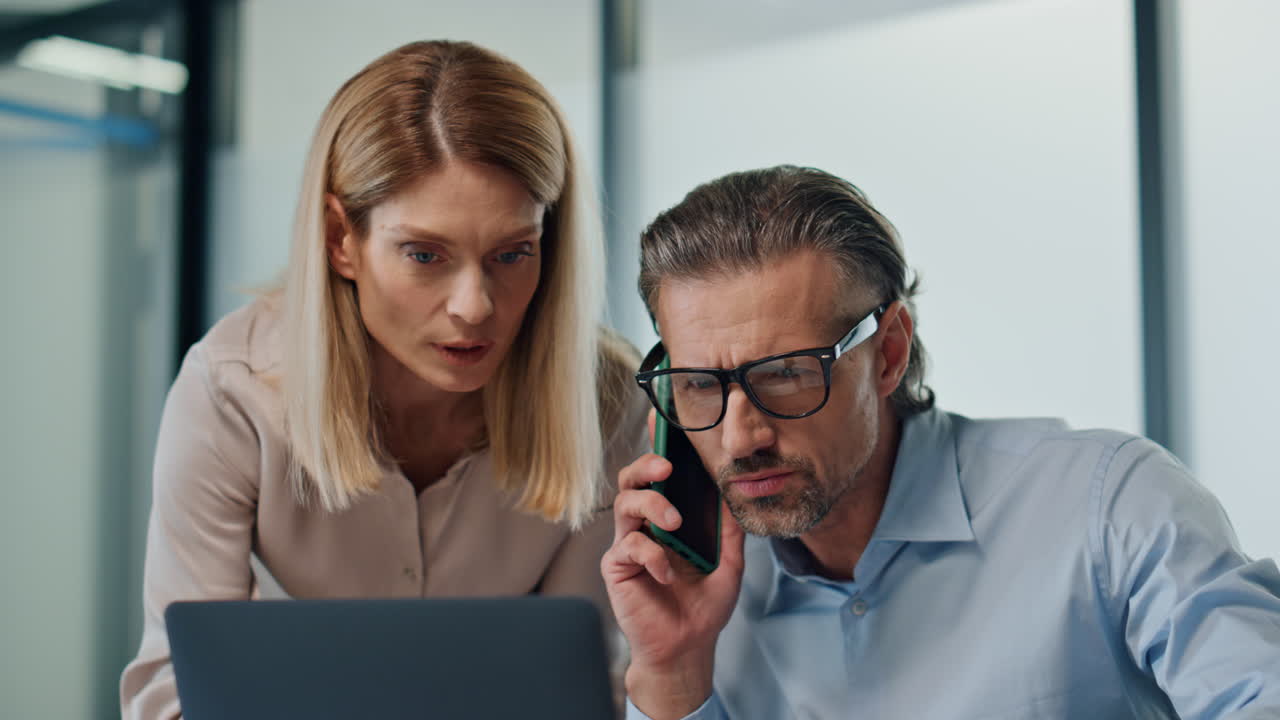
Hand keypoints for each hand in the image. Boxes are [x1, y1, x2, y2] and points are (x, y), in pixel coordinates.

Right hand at [601, 413, 745, 719]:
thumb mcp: (729, 563)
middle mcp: (645, 526)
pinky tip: (668, 575)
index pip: (660, 477)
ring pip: (625, 504)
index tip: (660, 419)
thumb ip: (729, 529)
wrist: (688, 647)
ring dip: (652, 506)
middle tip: (667, 468)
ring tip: (674, 523)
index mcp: (669, 519)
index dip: (657, 447)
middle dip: (646, 466)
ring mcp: (628, 544)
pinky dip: (652, 555)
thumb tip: (736, 493)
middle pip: (631, 480)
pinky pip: (629, 546)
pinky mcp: (617, 567)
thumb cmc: (703, 607)